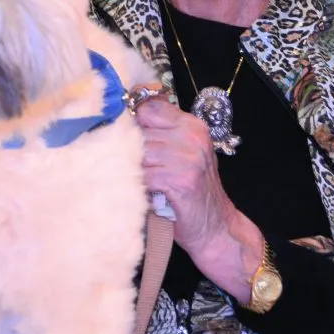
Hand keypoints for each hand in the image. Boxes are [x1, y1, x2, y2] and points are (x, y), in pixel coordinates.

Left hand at [135, 99, 264, 301]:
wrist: (215, 227)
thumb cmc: (191, 192)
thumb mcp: (182, 155)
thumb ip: (161, 135)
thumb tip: (122, 118)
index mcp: (191, 126)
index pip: (150, 106)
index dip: (131, 118)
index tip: (118, 128)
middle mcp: (191, 137)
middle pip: (140, 131)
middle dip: (128, 149)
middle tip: (125, 165)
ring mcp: (187, 158)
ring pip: (138, 153)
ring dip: (131, 169)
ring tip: (133, 181)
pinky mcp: (180, 180)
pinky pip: (144, 176)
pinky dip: (138, 185)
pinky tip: (141, 193)